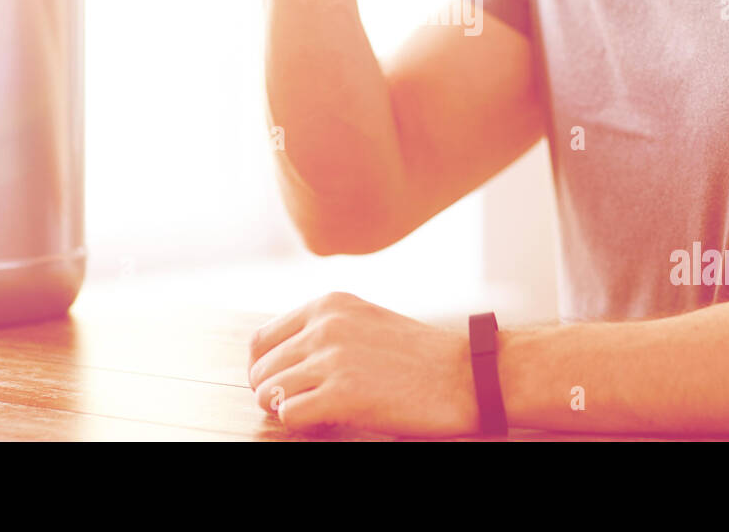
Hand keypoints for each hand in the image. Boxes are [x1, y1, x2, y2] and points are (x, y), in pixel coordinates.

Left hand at [247, 291, 478, 436]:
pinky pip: (288, 415)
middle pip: (260, 369)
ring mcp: (331, 358)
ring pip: (267, 393)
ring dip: (285, 409)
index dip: (266, 368)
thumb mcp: (366, 321)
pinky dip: (301, 424)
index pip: (262, 339)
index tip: (283, 384)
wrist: (468, 375)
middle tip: (301, 404)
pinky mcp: (341, 393)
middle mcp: (324, 325)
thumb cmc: (421, 356)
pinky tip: (327, 421)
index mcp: (329, 304)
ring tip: (316, 412)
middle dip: (274, 392)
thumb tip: (280, 361)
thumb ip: (324, 330)